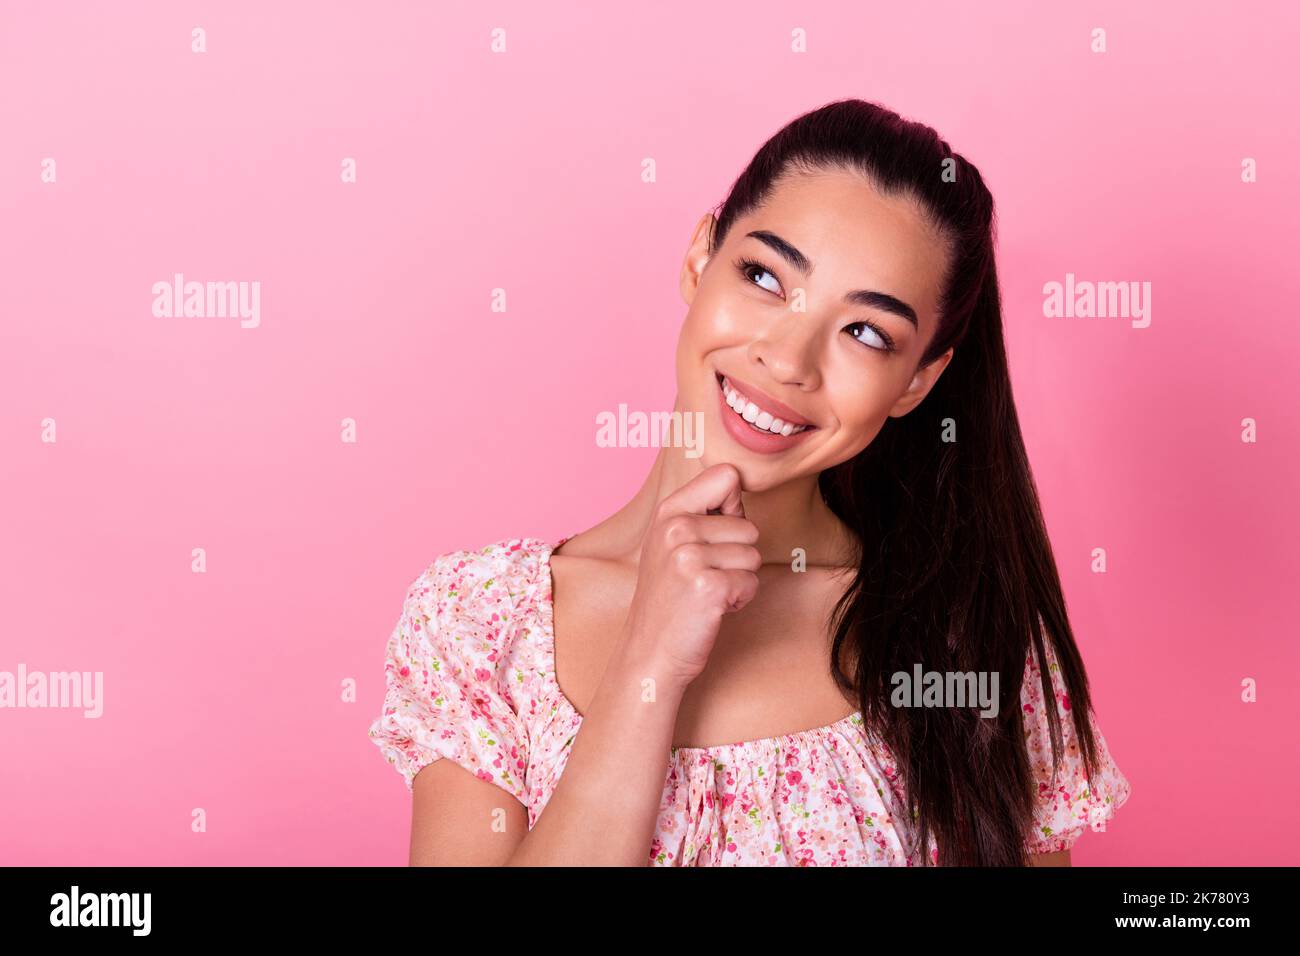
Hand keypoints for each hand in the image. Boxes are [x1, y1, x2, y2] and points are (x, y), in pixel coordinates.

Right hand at [620, 463, 760, 686]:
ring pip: (754, 556)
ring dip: (739, 579)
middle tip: (704, 577)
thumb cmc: (669, 598)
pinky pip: (752, 582)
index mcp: (667, 511)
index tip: (716, 534)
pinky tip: (712, 608)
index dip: (734, 506)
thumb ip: (699, 511)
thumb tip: (738, 481)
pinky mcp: (708, 587)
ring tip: (706, 592)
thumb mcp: (671, 543)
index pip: (726, 476)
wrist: (650, 651)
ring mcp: (690, 558)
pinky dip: (739, 600)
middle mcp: (676, 529)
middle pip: (748, 526)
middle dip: (737, 556)